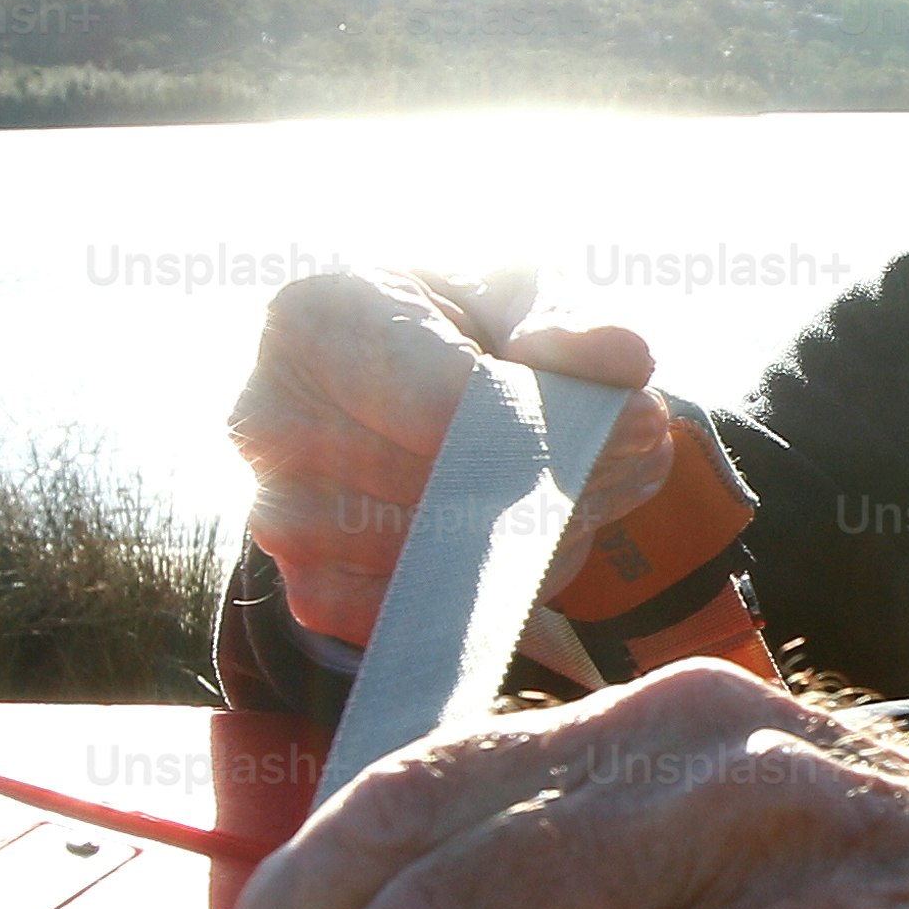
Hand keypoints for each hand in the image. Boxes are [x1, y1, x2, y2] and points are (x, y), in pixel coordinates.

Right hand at [227, 266, 677, 646]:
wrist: (407, 392)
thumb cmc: (461, 330)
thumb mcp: (523, 295)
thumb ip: (574, 321)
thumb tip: (624, 360)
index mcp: (310, 320)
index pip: (445, 406)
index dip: (555, 423)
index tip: (638, 414)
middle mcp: (269, 422)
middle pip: (451, 488)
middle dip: (568, 478)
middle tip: (630, 450)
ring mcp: (282, 518)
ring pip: (452, 560)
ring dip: (550, 535)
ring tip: (583, 482)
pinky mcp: (315, 594)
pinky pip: (437, 614)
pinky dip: (510, 586)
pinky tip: (529, 534)